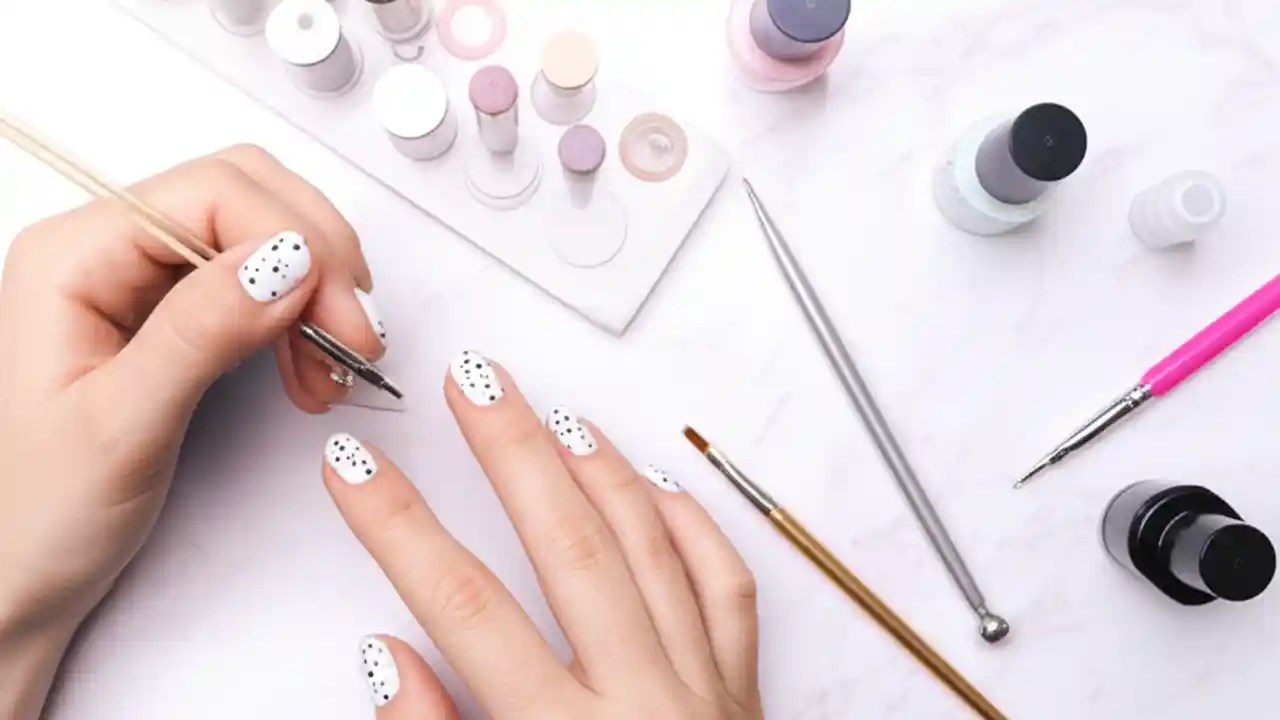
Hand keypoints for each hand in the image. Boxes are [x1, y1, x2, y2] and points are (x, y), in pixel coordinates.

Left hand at [0, 146, 384, 718]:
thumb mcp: (119, 427)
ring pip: (262, 239)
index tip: (343, 316)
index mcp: (71, 256)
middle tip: (354, 335)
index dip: (298, 242)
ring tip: (333, 366)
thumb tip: (287, 260)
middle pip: (247, 198)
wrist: (16, 578)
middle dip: (319, 258)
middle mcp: (105, 252)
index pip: (215, 193)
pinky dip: (303, 318)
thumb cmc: (33, 513)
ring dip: (318, 291)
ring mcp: (140, 281)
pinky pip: (257, 285)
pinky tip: (311, 368)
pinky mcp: (171, 316)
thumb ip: (201, 334)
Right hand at [324, 353, 763, 718]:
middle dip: (511, 453)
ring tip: (553, 414)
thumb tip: (389, 656)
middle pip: (568, 546)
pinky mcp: (745, 698)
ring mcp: (702, 694)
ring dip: (599, 470)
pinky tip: (658, 486)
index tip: (354, 468)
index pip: (463, 608)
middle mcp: (641, 704)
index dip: (398, 528)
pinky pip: (727, 589)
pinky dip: (690, 527)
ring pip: (652, 548)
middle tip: (473, 383)